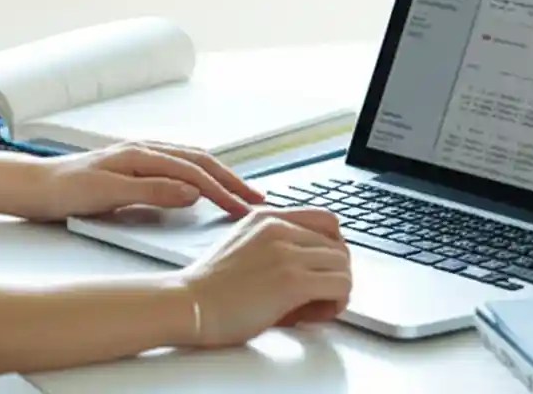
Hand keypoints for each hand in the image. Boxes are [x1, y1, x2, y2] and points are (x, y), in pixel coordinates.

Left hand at [30, 141, 265, 220]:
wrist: (33, 186)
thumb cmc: (65, 190)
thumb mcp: (109, 194)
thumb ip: (152, 191)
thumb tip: (192, 191)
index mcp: (141, 154)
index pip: (194, 171)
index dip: (223, 190)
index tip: (245, 208)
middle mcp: (144, 149)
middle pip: (200, 161)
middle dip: (231, 179)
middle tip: (258, 200)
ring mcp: (140, 155)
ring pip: (191, 161)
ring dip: (219, 175)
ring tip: (241, 192)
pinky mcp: (134, 165)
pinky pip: (178, 165)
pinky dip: (200, 174)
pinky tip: (204, 185)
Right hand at [177, 208, 351, 347]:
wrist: (188, 304)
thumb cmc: (211, 288)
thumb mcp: (245, 247)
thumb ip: (278, 245)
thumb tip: (315, 265)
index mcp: (267, 217)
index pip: (327, 220)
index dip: (331, 249)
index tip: (319, 270)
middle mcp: (279, 228)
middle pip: (339, 245)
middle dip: (333, 273)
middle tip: (315, 296)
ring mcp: (286, 253)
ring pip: (344, 265)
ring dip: (336, 290)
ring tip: (312, 307)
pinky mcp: (292, 280)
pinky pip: (341, 286)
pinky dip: (335, 303)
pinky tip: (312, 315)